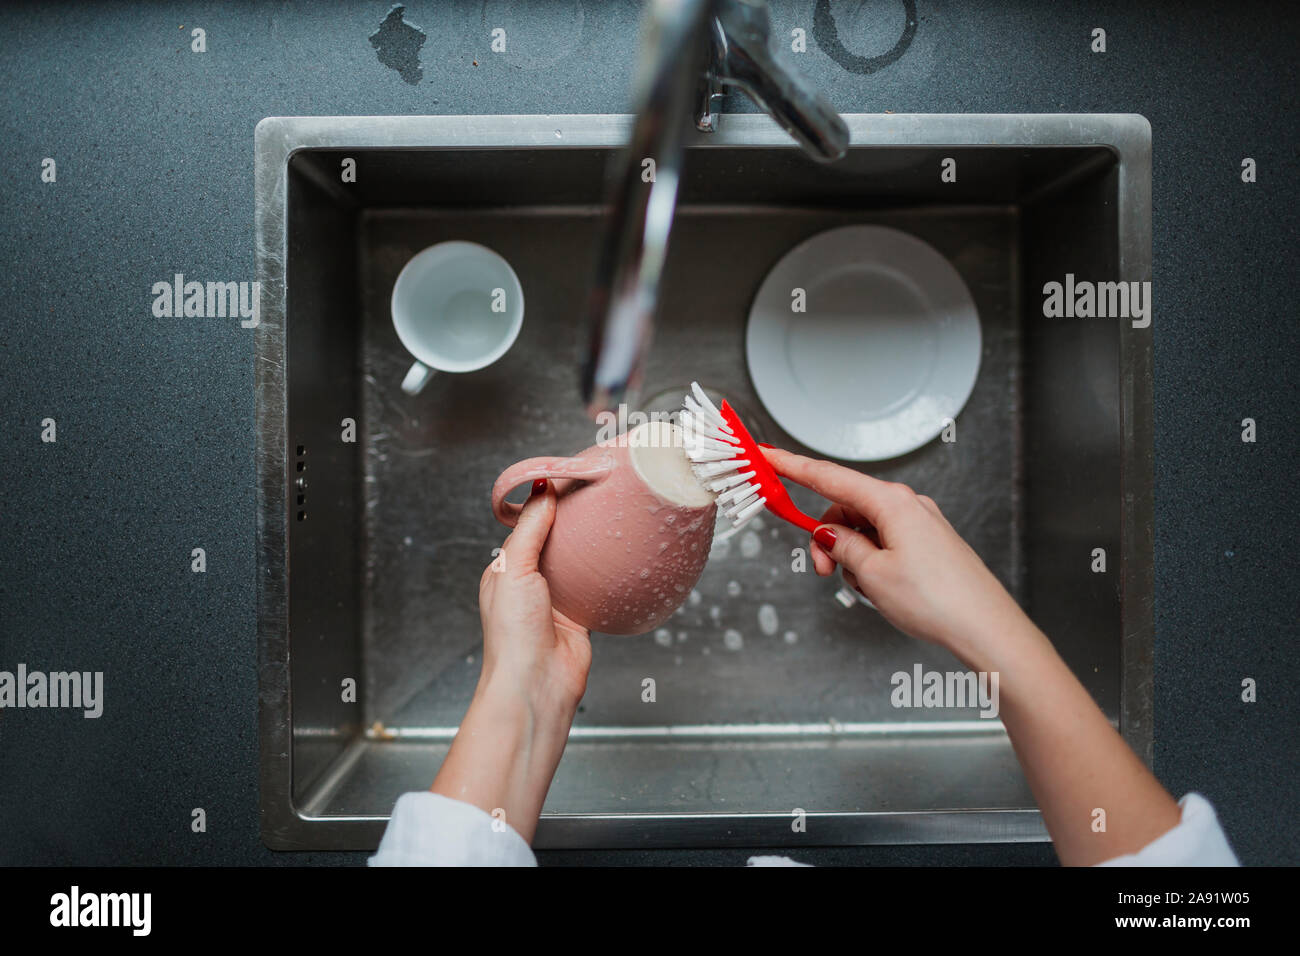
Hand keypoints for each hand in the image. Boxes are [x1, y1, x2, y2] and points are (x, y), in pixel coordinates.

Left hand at [431, 480, 590, 843]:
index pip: (528, 524)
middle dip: (574, 521)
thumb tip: (541, 489)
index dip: (547, 502)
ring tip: (613, 517)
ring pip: (579, 561)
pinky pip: (597, 585)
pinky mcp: (581, 615)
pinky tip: (621, 557)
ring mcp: (556, 599)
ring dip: (592, 546)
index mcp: (505, 569)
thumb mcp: (514, 570)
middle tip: (597, 493)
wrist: (537, 687)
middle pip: (556, 540)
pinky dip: (608, 573)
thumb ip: (529, 529)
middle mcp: (530, 583)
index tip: (570, 479)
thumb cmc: (513, 637)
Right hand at [763, 447, 1029, 666]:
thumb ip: (842, 546)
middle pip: (845, 508)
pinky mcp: (927, 543)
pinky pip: (884, 542)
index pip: (829, 477)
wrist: (984, 628)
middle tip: (824, 571)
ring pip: (863, 529)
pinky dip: (870, 561)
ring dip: (850, 555)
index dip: (792, 466)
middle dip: (827, 537)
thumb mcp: (872, 573)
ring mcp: (920, 524)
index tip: (766, 454)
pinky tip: (880, 588)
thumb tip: (827, 533)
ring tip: (863, 587)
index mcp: (892, 502)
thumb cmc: (937, 600)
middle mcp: (908, 505)